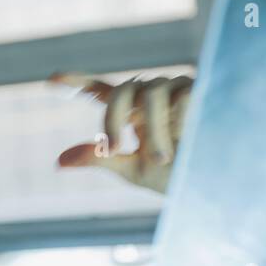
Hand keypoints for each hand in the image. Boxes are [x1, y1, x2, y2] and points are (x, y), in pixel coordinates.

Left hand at [49, 70, 195, 195]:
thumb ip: (99, 159)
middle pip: (122, 90)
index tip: (50, 81)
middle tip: (112, 148)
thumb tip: (58, 162)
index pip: (101, 91)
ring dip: (152, 130)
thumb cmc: (177, 176)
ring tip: (164, 157)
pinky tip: (190, 135)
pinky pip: (180, 95)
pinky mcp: (200, 91)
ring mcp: (176, 91)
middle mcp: (151, 97)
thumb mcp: (134, 170)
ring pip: (151, 94)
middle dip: (112, 117)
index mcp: (134, 114)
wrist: (216, 184)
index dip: (77, 83)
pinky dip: (178, 120)